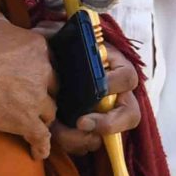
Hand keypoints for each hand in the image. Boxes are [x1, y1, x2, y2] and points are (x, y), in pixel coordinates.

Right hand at [0, 9, 55, 159]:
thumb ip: (4, 24)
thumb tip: (6, 27)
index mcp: (37, 47)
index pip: (51, 58)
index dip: (43, 66)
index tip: (34, 71)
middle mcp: (43, 72)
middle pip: (54, 85)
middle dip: (46, 90)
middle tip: (33, 95)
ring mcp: (37, 99)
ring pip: (50, 111)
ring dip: (43, 114)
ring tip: (34, 120)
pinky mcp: (26, 122)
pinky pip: (41, 138)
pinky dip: (41, 146)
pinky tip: (39, 152)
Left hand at [52, 41, 142, 157]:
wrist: (54, 70)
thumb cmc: (62, 52)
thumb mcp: (60, 40)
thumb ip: (55, 33)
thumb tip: (46, 30)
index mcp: (115, 68)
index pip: (127, 77)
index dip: (114, 84)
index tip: (97, 87)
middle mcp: (118, 94)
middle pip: (130, 115)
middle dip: (109, 124)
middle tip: (82, 124)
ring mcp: (109, 115)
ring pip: (111, 136)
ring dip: (84, 138)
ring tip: (59, 132)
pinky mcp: (94, 131)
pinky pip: (92, 144)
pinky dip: (75, 144)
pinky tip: (56, 136)